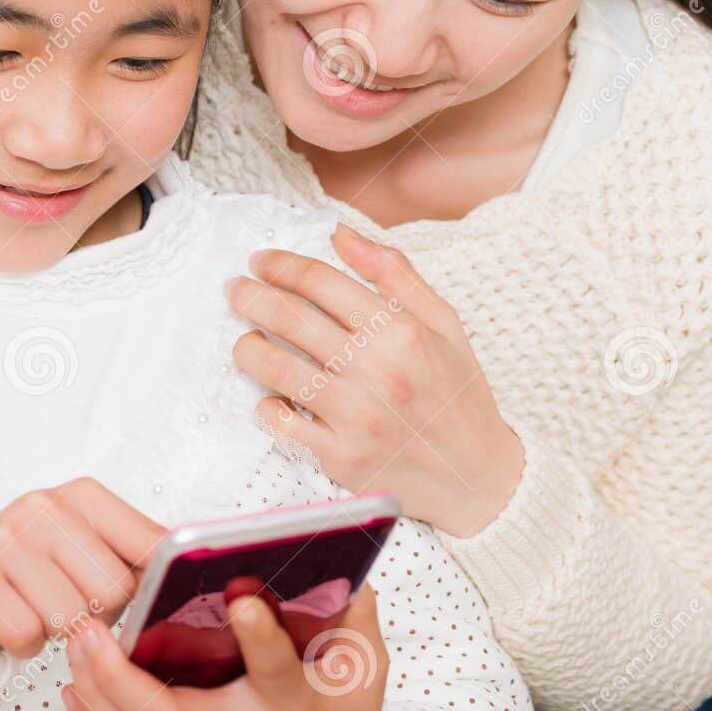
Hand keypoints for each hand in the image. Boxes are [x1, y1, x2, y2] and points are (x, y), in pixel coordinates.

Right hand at [0, 477, 163, 659]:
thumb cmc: (32, 563)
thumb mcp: (85, 541)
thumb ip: (135, 553)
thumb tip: (190, 576)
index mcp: (83, 495)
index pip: (151, 546)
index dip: (154, 585)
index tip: (151, 600)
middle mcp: (42, 506)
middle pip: (114, 590)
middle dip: (101, 613)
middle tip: (73, 602)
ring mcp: (3, 540)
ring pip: (71, 619)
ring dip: (60, 632)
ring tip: (41, 608)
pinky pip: (27, 636)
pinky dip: (25, 644)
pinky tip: (14, 619)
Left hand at [62, 585, 386, 710]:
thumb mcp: (363, 671)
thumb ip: (355, 617)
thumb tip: (346, 566)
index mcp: (290, 704)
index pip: (275, 671)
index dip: (259, 636)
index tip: (241, 598)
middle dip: (118, 675)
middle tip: (91, 627)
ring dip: (96, 693)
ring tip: (75, 643)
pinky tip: (75, 689)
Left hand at [226, 226, 523, 536]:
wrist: (476, 476)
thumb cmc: (457, 395)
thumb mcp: (443, 323)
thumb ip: (393, 273)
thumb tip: (341, 235)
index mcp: (401, 331)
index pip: (321, 281)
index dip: (281, 265)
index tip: (260, 261)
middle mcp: (375, 370)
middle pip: (288, 317)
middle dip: (249, 296)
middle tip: (235, 290)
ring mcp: (354, 415)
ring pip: (272, 366)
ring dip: (246, 347)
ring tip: (246, 340)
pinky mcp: (340, 456)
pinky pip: (279, 421)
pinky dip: (265, 404)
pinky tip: (270, 394)